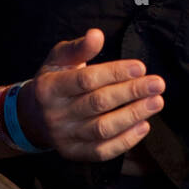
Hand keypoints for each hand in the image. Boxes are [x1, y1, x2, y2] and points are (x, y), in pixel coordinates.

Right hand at [19, 28, 165, 161]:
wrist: (32, 116)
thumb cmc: (53, 80)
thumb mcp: (59, 59)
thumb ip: (79, 47)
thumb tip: (96, 34)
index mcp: (49, 88)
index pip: (86, 80)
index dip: (115, 73)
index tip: (140, 67)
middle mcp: (55, 114)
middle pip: (98, 103)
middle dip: (131, 92)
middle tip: (157, 84)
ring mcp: (64, 137)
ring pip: (102, 129)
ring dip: (133, 115)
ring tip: (156, 102)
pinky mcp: (74, 153)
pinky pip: (103, 151)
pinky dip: (126, 140)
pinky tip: (144, 125)